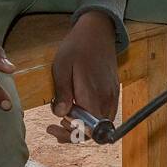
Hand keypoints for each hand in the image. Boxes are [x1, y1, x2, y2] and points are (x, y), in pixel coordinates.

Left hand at [47, 10, 118, 142]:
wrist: (98, 31)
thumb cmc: (77, 46)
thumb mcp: (62, 67)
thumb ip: (63, 93)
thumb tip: (60, 114)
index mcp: (92, 96)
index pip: (86, 130)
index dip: (70, 135)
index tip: (53, 127)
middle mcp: (106, 100)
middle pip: (94, 132)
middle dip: (73, 133)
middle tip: (54, 125)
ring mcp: (112, 97)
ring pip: (99, 124)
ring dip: (81, 126)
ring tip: (64, 116)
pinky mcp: (113, 92)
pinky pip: (104, 114)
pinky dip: (90, 117)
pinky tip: (77, 108)